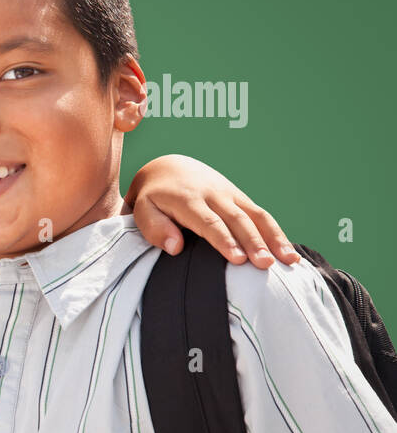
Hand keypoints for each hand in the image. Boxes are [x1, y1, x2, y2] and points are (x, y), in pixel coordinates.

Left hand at [123, 154, 298, 268]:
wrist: (168, 167)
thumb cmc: (153, 197)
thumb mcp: (143, 209)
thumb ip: (154, 228)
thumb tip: (176, 247)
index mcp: (188, 200)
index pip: (209, 222)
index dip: (224, 240)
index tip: (237, 260)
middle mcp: (214, 195)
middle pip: (237, 220)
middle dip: (253, 242)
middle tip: (265, 264)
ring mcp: (231, 195)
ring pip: (256, 215)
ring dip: (274, 238)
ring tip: (289, 261)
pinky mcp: (240, 198)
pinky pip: (261, 215)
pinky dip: (277, 233)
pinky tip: (290, 254)